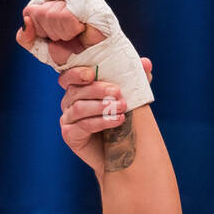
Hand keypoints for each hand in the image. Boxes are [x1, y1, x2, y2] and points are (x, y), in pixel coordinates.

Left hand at [15, 0, 104, 65]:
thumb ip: (27, 38)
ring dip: (61, 34)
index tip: (54, 39)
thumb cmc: (75, 58)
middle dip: (51, 34)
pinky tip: (80, 32)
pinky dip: (70, 31)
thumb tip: (25, 21)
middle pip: (38, 14)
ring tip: (75, 37)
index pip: (29, 12)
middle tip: (68, 39)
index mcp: (51, 3)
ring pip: (50, 15)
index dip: (39, 30)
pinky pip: (65, 16)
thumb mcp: (44, 51)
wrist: (99, 67)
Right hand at [58, 56, 152, 171]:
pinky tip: (117, 121)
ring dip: (102, 107)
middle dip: (98, 90)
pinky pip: (83, 125)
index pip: (68, 76)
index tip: (91, 74)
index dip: (76, 73)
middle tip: (119, 93)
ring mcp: (67, 119)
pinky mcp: (69, 135)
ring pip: (80, 108)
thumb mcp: (130, 95)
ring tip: (121, 108)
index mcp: (78, 88)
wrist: (120, 151)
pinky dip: (101, 122)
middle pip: (76, 91)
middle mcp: (68, 102)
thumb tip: (146, 63)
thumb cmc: (121, 119)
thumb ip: (136, 79)